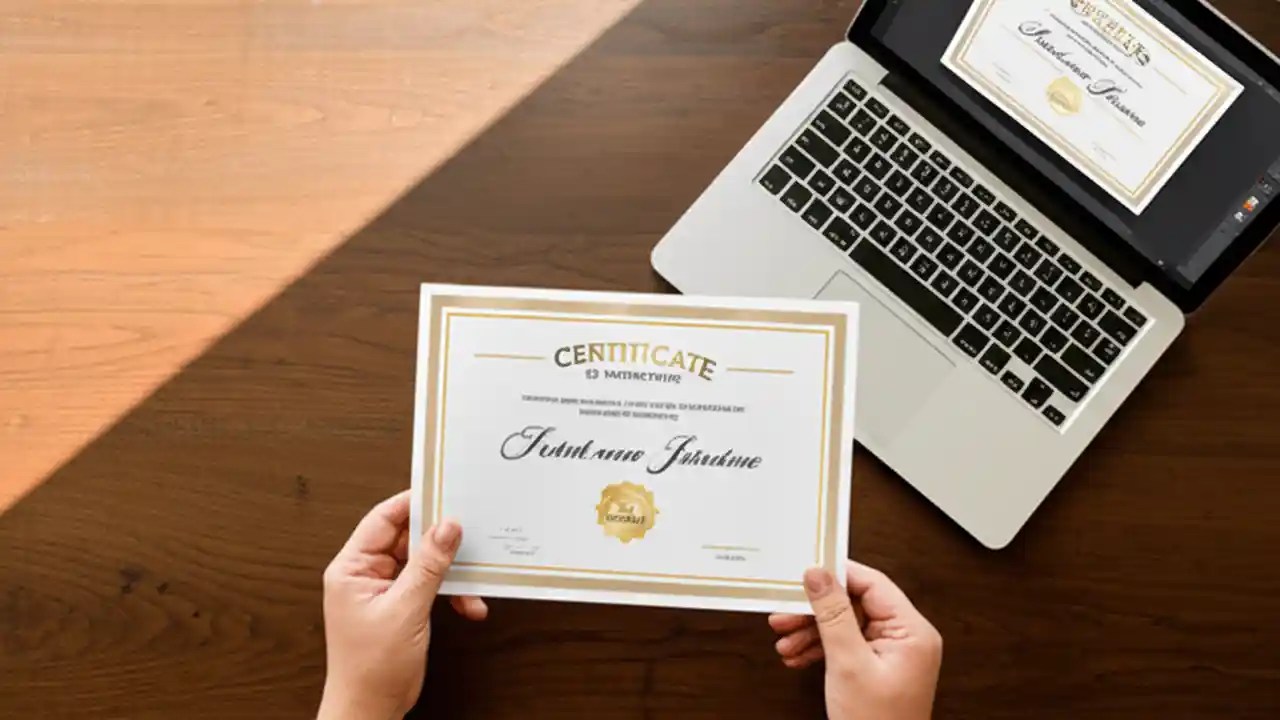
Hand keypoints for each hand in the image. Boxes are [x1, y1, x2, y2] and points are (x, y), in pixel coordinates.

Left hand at [318, 491, 488, 719]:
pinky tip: (468, 604)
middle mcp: (365, 575)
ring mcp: (384, 590)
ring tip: (472, 579)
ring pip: (423, 562)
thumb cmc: (369, 668)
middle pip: (406, 539)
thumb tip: (446, 527)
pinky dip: (451, 592)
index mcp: (351, 568)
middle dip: (439, 541)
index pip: (382, 519)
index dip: (412, 503)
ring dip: (450, 572)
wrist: (370, 710)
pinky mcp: (401, 605)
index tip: (442, 492)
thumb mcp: (405, 610)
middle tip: (468, 534)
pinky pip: (429, 585)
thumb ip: (428, 566)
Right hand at [769, 560, 941, 719]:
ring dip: (812, 632)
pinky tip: (797, 655)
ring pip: (846, 625)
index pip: (872, 584)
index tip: (806, 572)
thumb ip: (832, 615)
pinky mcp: (878, 668)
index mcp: (912, 632)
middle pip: (855, 605)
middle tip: (785, 613)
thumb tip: (819, 575)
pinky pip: (846, 645)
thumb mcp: (848, 664)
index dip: (837, 576)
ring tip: (785, 641)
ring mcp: (892, 654)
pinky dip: (820, 649)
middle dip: (816, 611)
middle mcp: (906, 639)